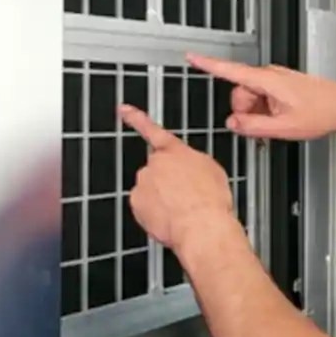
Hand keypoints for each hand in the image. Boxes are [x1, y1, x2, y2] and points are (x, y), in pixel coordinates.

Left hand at [119, 104, 233, 250]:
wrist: (202, 226)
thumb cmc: (211, 201)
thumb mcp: (212, 170)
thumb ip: (193, 161)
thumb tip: (187, 167)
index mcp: (175, 152)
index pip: (152, 130)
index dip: (136, 118)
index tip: (123, 109)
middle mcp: (155, 164)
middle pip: (155, 170)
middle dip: (165, 181)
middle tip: (184, 196)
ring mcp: (143, 183)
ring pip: (149, 189)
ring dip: (161, 197)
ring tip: (181, 210)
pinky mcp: (136, 202)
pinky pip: (144, 206)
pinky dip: (154, 212)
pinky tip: (170, 218)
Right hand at [186, 53, 335, 140]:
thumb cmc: (320, 113)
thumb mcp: (283, 128)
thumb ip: (253, 126)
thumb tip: (233, 123)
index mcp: (267, 80)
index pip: (230, 71)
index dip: (208, 64)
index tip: (191, 56)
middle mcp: (270, 75)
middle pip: (240, 93)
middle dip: (245, 112)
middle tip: (265, 126)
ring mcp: (276, 79)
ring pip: (251, 98)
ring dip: (257, 113)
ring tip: (279, 122)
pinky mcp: (281, 85)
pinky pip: (263, 98)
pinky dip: (266, 111)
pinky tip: (282, 119)